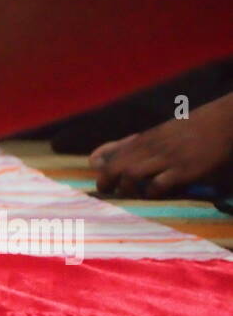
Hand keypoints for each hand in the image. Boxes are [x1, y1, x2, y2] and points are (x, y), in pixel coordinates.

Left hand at [91, 99, 232, 197]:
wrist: (225, 120)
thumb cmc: (190, 128)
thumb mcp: (157, 132)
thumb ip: (129, 144)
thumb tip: (95, 159)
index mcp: (145, 139)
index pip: (111, 155)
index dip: (101, 171)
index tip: (102, 184)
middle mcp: (152, 148)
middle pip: (117, 166)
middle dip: (107, 182)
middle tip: (109, 194)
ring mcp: (167, 158)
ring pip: (132, 174)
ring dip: (127, 188)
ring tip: (132, 195)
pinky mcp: (184, 169)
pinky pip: (159, 184)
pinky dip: (152, 193)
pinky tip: (155, 194)